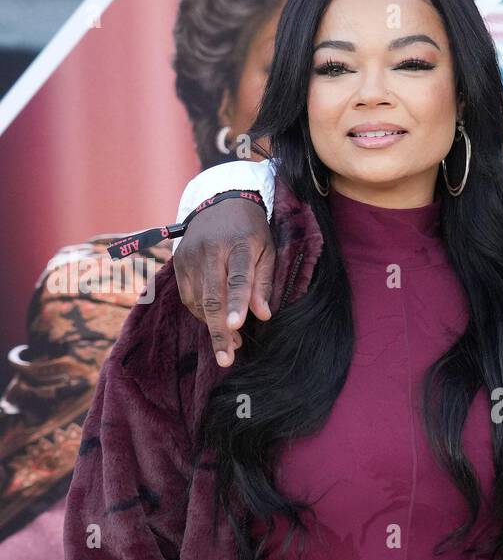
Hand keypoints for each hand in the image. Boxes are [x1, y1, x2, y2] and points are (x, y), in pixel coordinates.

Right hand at [173, 196, 273, 366]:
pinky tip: (215, 321)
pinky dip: (201, 313)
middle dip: (219, 330)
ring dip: (212, 326)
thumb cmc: (250, 230)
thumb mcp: (267, 249)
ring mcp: (191, 257)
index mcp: (239, 245)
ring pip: (198, 301)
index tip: (236, 326)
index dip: (237, 303)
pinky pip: (188, 297)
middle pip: (212, 296)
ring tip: (230, 343)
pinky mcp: (179, 262)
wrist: (220, 201)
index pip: (238, 278)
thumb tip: (262, 314)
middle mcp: (210, 251)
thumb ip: (263, 282)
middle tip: (226, 358)